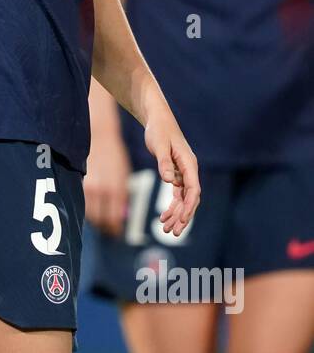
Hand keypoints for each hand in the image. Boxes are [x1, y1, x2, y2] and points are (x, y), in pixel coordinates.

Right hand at [84, 129, 130, 235]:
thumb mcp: (123, 176)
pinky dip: (87, 210)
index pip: (115, 218)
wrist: (99, 137)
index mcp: (116, 189)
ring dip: (95, 221)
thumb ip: (122, 197)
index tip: (116, 232)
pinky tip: (91, 210)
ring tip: (100, 222)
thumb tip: (120, 217)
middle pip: (101, 220)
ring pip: (89, 214)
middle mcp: (102, 190)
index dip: (115, 228)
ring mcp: (88, 187)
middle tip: (108, 231)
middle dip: (105, 228)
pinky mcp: (78, 183)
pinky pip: (82, 204)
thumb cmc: (114, 156)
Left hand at [143, 106, 199, 236]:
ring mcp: (184, 173)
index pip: (193, 189)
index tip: (182, 219)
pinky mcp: (176, 174)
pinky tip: (164, 217)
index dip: (188, 206)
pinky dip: (172, 206)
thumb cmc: (159, 130)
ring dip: (176, 214)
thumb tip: (169, 180)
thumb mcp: (159, 145)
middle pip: (190, 198)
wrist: (157, 120)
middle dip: (183, 216)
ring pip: (183, 199)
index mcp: (189, 164)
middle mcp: (189, 170)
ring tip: (167, 230)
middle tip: (174, 232)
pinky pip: (177, 194)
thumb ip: (164, 162)